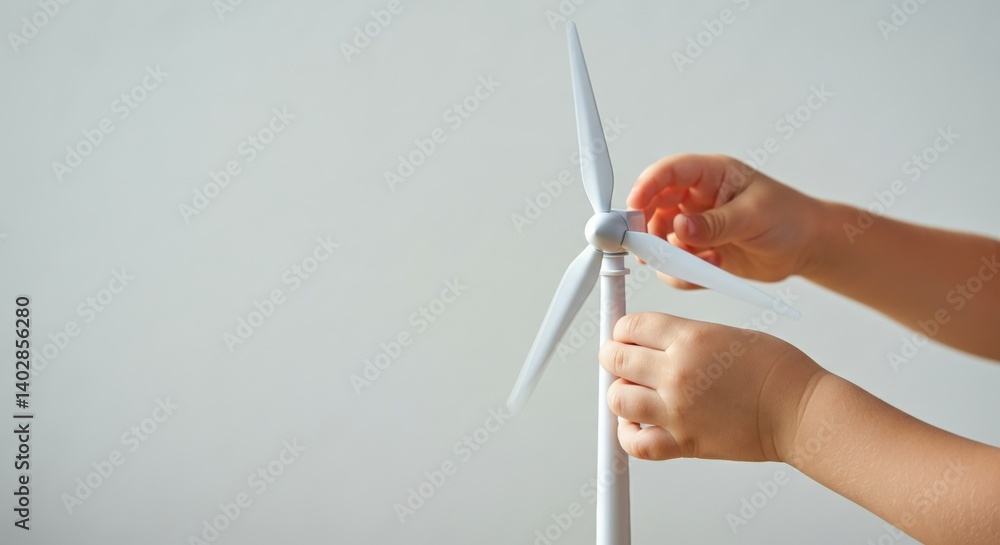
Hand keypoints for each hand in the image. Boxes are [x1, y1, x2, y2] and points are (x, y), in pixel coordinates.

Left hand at [599, 312, 826, 461]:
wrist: (801, 410)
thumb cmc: (774, 370)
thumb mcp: (724, 332)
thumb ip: (682, 337)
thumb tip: (649, 343)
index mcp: (689, 338)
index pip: (630, 326)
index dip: (623, 330)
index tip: (625, 335)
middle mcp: (677, 373)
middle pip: (615, 359)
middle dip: (613, 356)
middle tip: (621, 360)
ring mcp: (677, 410)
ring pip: (618, 399)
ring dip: (620, 393)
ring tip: (633, 392)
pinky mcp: (685, 442)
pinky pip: (636, 443)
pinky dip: (629, 435)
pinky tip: (637, 425)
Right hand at [627, 154, 829, 286]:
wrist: (807, 248)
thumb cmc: (790, 218)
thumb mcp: (754, 215)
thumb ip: (715, 223)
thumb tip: (679, 228)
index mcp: (711, 175)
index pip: (668, 172)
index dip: (647, 186)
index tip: (635, 207)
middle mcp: (696, 199)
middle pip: (653, 207)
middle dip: (648, 228)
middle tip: (649, 246)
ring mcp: (695, 227)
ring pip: (660, 240)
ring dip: (669, 255)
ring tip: (697, 260)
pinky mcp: (698, 253)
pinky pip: (676, 265)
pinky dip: (684, 273)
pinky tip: (710, 268)